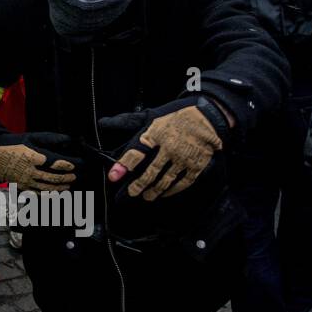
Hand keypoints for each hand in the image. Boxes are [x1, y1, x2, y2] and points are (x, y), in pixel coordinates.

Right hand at [0, 133, 77, 189]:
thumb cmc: (14, 144)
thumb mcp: (32, 137)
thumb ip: (52, 139)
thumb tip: (69, 140)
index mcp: (33, 156)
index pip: (57, 163)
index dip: (70, 164)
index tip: (78, 164)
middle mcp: (30, 170)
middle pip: (54, 177)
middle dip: (68, 177)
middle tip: (75, 175)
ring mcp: (26, 181)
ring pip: (48, 188)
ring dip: (61, 187)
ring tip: (68, 185)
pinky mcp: (22, 187)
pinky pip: (38, 195)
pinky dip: (50, 196)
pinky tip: (57, 194)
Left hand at [100, 101, 224, 199]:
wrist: (207, 116)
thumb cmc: (176, 116)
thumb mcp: (152, 115)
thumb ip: (128, 121)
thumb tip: (103, 123)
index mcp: (155, 134)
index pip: (136, 152)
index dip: (123, 166)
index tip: (113, 176)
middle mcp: (169, 147)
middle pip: (151, 171)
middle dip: (138, 185)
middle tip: (131, 193)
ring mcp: (183, 158)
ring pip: (166, 180)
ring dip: (154, 190)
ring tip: (146, 196)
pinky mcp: (196, 165)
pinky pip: (183, 182)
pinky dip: (172, 190)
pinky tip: (165, 193)